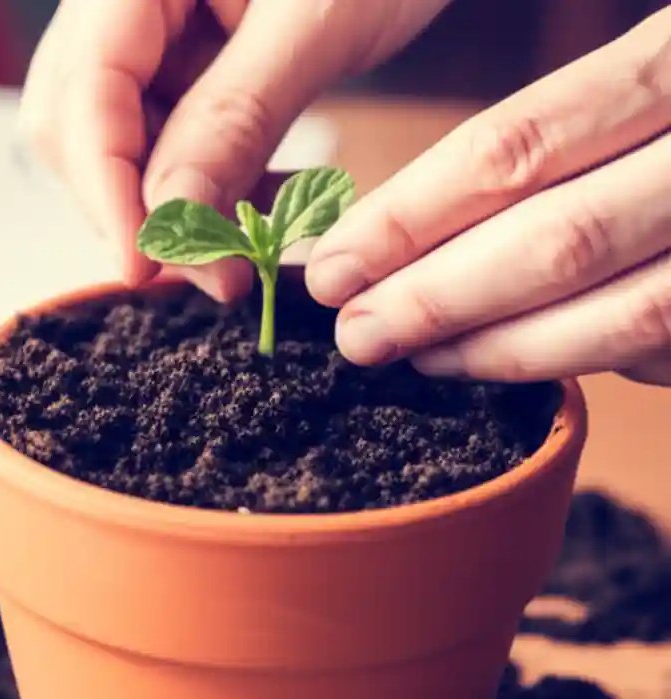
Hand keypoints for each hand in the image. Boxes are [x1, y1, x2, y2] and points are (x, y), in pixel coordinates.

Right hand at [19, 0, 449, 300]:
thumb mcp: (315, 23)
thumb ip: (234, 118)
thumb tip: (168, 220)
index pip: (83, 95)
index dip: (105, 188)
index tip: (142, 267)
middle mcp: (123, 2)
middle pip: (81, 125)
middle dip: (137, 205)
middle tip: (210, 271)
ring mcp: (152, 27)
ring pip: (126, 140)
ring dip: (179, 204)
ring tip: (248, 249)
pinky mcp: (190, 53)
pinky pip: (176, 132)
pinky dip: (212, 180)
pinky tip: (267, 206)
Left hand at [305, 8, 670, 385]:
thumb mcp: (653, 71)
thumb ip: (568, 129)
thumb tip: (418, 229)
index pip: (518, 147)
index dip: (410, 216)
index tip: (329, 265)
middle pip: (561, 239)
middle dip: (439, 298)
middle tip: (355, 335)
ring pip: (631, 314)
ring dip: (507, 349)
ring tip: (420, 358)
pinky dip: (599, 358)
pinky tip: (526, 359)